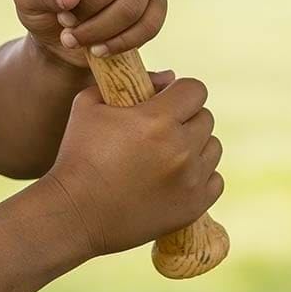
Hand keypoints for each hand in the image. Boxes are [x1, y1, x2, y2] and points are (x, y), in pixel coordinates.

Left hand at [12, 0, 165, 67]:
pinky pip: (149, 24)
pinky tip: (97, 49)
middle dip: (91, 2)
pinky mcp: (156, 6)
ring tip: (73, 37)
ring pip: (133, 2)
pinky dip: (120, 42)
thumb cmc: (44, 4)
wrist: (61, 39)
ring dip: (99, 27)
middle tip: (65, 19)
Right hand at [42, 73, 221, 258]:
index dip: (181, 92)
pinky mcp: (194, 207)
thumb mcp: (89, 106)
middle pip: (205, 118)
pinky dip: (201, 177)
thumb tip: (166, 78)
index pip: (195, 90)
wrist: (74, 213)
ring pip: (213, 148)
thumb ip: (124, 82)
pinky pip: (216, 180)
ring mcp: (190, 180)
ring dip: (196, 147)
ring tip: (169, 156)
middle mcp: (180, 148)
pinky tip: (177, 178)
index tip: (167, 101)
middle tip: (162, 131)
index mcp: (156, 120)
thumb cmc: (78, 156)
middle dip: (186, 119)